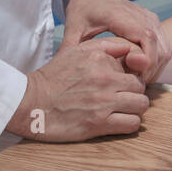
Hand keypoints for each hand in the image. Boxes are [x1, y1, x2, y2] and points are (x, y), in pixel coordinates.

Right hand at [6, 38, 148, 141]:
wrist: (30, 102)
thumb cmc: (53, 77)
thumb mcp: (77, 50)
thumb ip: (106, 46)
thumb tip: (129, 48)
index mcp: (101, 59)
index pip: (134, 66)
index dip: (131, 75)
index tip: (123, 83)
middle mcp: (106, 79)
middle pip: (141, 87)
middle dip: (135, 92)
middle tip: (125, 98)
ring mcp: (104, 102)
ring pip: (141, 105)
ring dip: (135, 109)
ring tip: (124, 110)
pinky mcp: (99, 123)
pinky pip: (131, 124)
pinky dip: (130, 124)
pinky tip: (120, 122)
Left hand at [60, 0, 171, 83]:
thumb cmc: (84, 6)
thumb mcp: (73, 26)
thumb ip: (69, 47)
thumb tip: (58, 71)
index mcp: (122, 16)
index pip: (146, 38)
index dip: (146, 59)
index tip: (134, 75)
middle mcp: (141, 15)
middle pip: (161, 47)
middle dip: (151, 70)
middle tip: (133, 85)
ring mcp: (150, 18)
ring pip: (166, 48)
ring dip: (155, 67)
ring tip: (136, 79)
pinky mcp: (153, 22)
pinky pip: (164, 46)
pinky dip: (157, 61)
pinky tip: (140, 70)